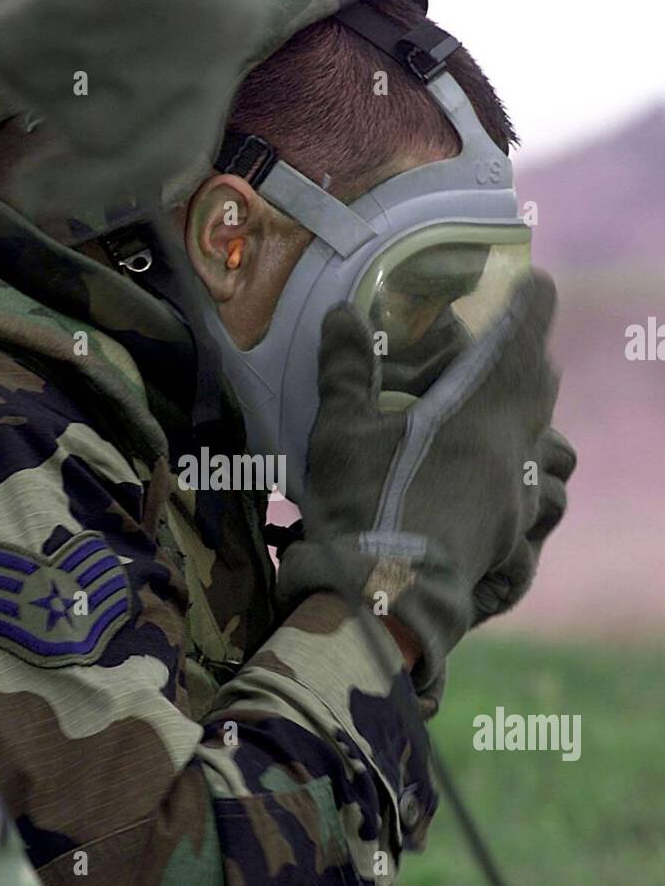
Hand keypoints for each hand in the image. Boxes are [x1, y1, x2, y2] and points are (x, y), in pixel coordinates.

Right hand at [0, 0, 261, 212]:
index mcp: (231, 13)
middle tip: (37, 190)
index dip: (125, 186)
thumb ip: (152, 31)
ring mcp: (142, 16)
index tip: (69, 202)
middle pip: (116, 143)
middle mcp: (202, 28)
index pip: (185, 140)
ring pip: (33, 80)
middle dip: (70, 165)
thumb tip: (86, 122)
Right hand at [277, 271, 567, 708]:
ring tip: (503, 415)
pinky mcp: (509, 537)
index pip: (519, 346)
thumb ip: (345, 371)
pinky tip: (492, 476)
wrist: (381, 602)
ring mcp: (515, 500)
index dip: (530, 309)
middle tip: (508, 347)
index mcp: (478, 417)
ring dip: (532, 420)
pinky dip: (522, 469)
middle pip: (539, 393)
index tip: (536, 283)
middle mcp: (511, 453)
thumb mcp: (339, 435)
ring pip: (547, 445)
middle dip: (528, 363)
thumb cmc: (361, 509)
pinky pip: (535, 490)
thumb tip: (341, 315)